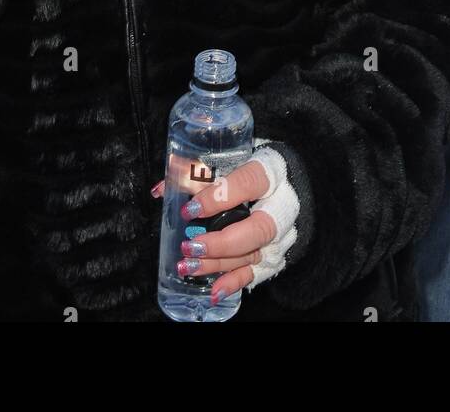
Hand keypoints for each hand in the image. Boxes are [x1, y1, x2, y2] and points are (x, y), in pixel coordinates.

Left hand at [151, 158, 280, 303]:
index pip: (249, 183)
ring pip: (253, 253)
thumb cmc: (252, 170)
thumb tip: (161, 190)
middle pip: (258, 228)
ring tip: (187, 265)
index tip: (190, 210)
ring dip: (219, 263)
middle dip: (222, 242)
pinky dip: (235, 282)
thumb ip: (195, 171)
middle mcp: (282, 205)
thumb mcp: (230, 159)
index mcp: (271, 172)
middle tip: (190, 246)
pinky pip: (258, 272)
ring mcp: (281, 233)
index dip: (219, 197)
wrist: (288, 184)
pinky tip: (214, 290)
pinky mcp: (276, 252)